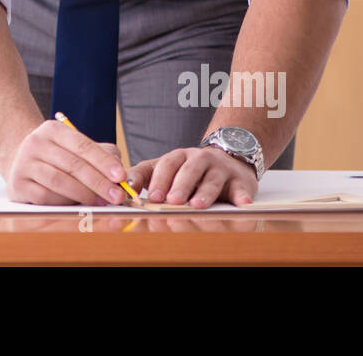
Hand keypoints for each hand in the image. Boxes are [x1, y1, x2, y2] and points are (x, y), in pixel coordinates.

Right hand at [2, 119, 129, 205]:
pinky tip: (76, 206)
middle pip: (73, 164)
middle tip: (117, 196)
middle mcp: (35, 143)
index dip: (103, 161)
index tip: (121, 176)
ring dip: (84, 194)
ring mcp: (24, 163)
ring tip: (101, 202)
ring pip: (59, 181)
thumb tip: (123, 175)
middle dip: (99, 182)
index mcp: (52, 130)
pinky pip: (46, 197)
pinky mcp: (18, 184)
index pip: (82, 145)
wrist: (21, 164)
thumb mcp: (76, 149)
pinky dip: (64, 202)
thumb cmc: (58, 158)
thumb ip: (102, 155)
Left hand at [128, 145, 258, 207]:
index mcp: (178, 157)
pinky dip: (242, 197)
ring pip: (212, 180)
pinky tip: (242, 205)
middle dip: (180, 186)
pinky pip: (242, 189)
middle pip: (189, 170)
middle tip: (171, 202)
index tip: (150, 196)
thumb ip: (142, 176)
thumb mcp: (164, 168)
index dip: (158, 179)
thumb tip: (120, 187)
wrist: (229, 158)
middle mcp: (199, 159)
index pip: (166, 164)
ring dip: (205, 193)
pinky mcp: (240, 181)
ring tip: (197, 205)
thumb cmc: (189, 171)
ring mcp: (221, 169)